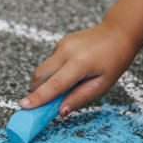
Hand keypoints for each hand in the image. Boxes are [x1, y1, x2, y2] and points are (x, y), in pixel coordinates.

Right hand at [21, 19, 142, 113]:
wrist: (119, 32)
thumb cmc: (115, 59)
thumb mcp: (103, 83)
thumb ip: (80, 97)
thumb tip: (60, 111)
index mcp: (79, 63)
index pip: (54, 84)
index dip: (38, 97)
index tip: (23, 106)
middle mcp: (66, 52)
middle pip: (40, 76)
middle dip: (36, 91)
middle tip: (41, 105)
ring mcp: (62, 45)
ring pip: (44, 69)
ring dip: (47, 82)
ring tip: (66, 87)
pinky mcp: (61, 43)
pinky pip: (51, 62)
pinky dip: (55, 72)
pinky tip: (72, 72)